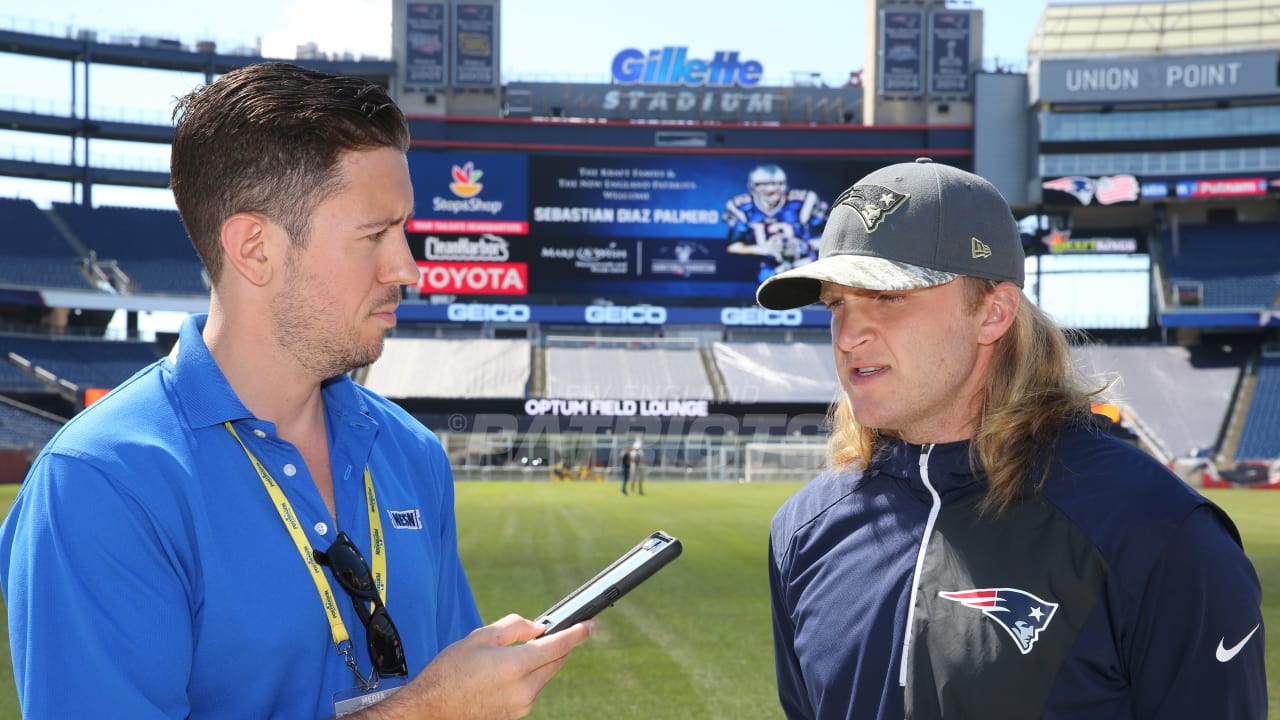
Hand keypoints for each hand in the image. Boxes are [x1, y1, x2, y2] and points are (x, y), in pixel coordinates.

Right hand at [359, 614, 594, 718]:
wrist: (432, 707)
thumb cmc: (451, 670)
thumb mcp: (481, 636)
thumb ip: (515, 628)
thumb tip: (537, 628)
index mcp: (516, 665)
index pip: (558, 647)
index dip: (577, 634)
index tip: (589, 626)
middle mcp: (524, 688)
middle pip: (555, 662)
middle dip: (556, 646)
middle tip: (543, 634)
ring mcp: (521, 705)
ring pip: (545, 676)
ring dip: (540, 662)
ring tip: (513, 655)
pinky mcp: (516, 714)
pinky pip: (533, 689)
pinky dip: (530, 677)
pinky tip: (508, 672)